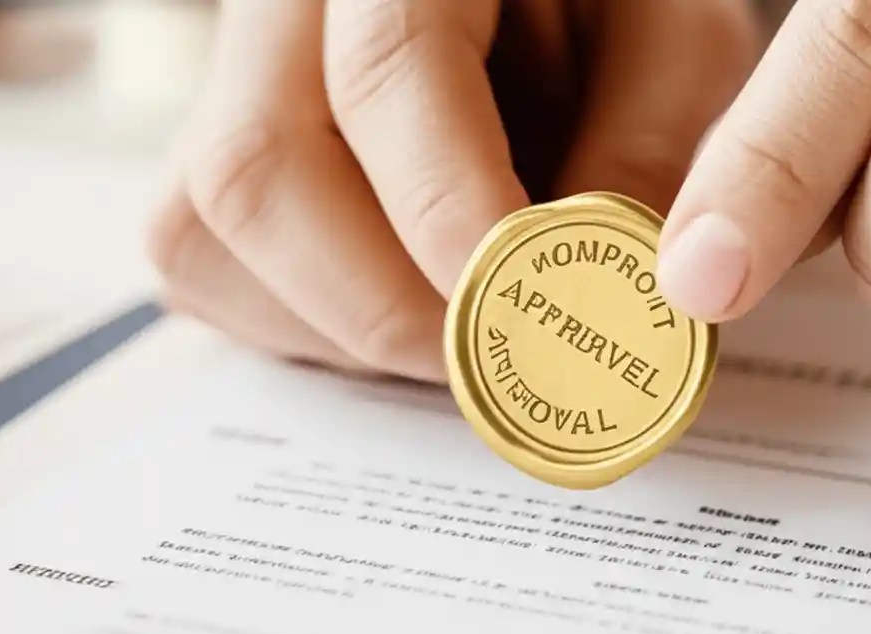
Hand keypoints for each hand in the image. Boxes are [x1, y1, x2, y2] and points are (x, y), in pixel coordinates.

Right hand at [149, 0, 756, 380]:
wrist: (530, 8)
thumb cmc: (603, 11)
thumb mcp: (667, 45)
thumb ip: (648, 148)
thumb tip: (622, 298)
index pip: (386, 68)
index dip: (448, 208)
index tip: (530, 313)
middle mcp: (280, 9)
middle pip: (257, 171)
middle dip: (390, 304)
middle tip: (504, 362)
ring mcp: (221, 86)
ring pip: (212, 235)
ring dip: (352, 328)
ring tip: (469, 334)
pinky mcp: (203, 164)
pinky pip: (214, 274)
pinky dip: (317, 329)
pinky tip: (411, 310)